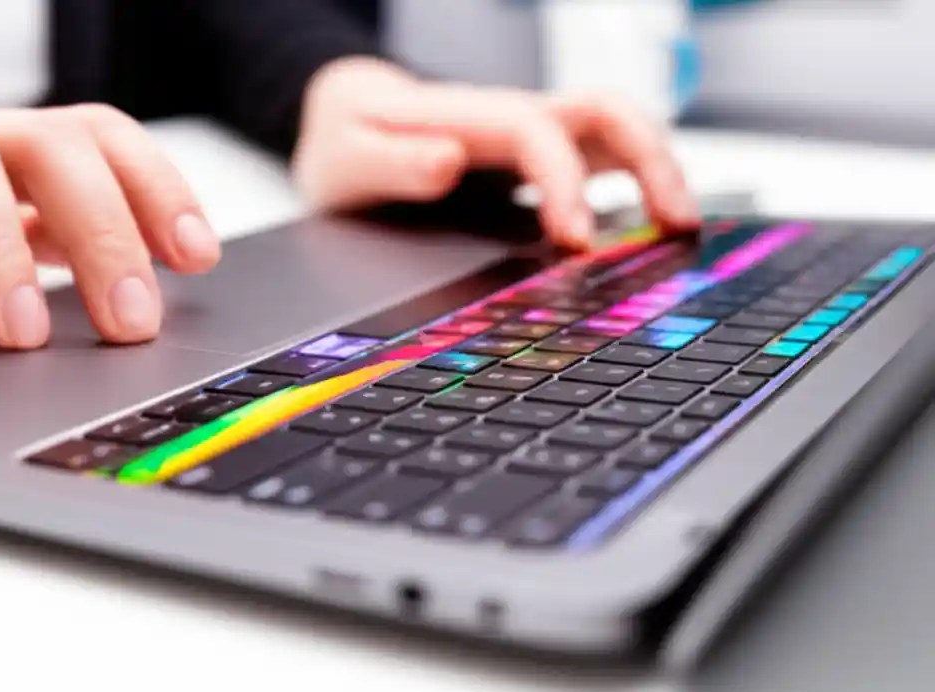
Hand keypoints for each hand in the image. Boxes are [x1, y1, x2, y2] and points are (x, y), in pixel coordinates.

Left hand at [292, 57, 699, 247]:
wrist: (345, 123)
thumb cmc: (346, 141)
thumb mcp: (345, 154)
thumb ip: (390, 161)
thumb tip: (447, 162)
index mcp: (472, 118)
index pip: (539, 134)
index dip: (565, 183)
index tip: (577, 242)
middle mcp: (514, 120)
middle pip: (605, 113)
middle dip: (651, 160)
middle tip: (677, 225)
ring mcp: (533, 139)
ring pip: (616, 133)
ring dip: (658, 172)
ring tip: (682, 232)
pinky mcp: (539, 162)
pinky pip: (602, 165)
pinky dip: (637, 192)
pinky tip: (649, 237)